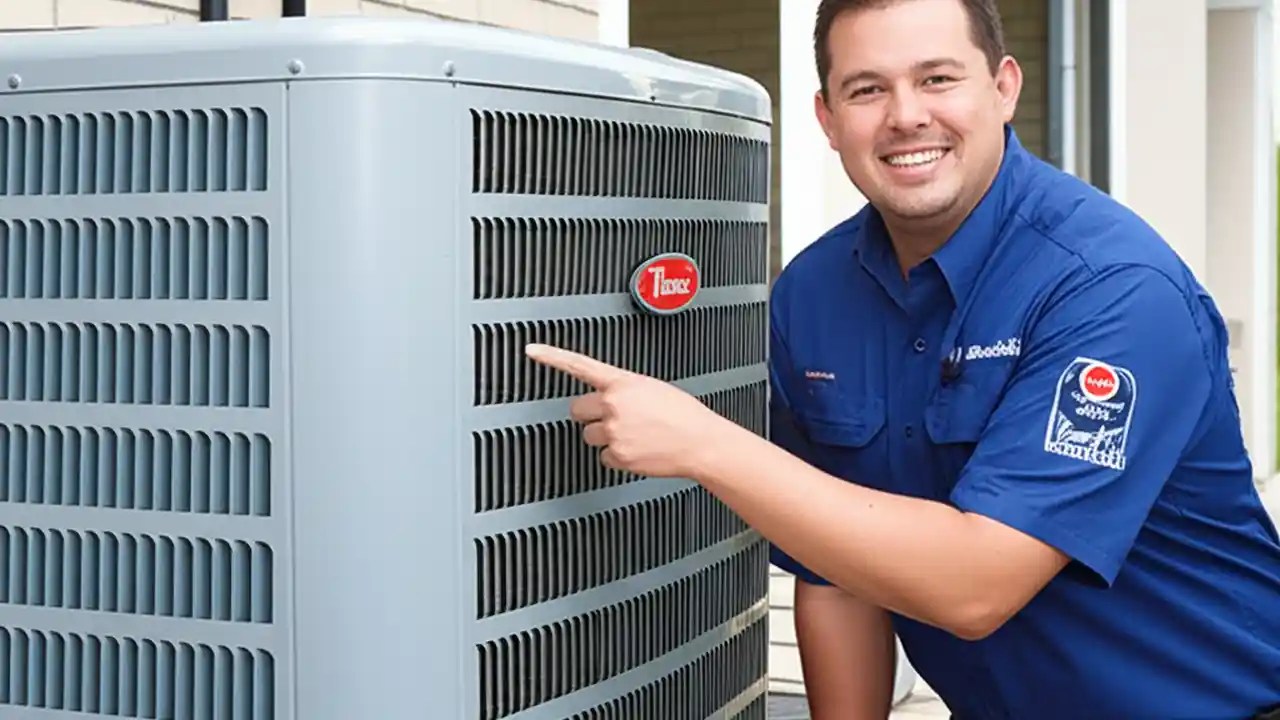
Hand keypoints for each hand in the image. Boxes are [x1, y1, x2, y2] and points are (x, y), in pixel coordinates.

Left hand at [524, 343, 728, 478]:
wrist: (700, 442)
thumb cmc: (682, 414)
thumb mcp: (651, 388)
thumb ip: (624, 390)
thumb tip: (609, 398)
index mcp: (622, 382)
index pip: (579, 365)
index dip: (551, 357)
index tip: (530, 350)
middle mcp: (613, 405)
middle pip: (577, 410)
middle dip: (591, 415)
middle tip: (614, 418)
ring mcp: (613, 431)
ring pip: (589, 435)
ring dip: (605, 436)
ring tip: (633, 434)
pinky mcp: (618, 455)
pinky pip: (604, 457)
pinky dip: (618, 456)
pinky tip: (638, 449)